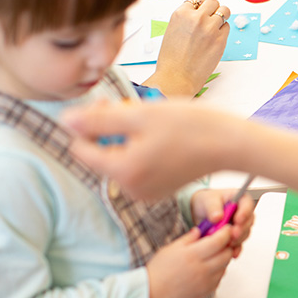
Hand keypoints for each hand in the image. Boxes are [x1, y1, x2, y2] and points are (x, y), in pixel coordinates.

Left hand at [64, 100, 237, 199]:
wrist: (232, 144)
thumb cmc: (192, 126)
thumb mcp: (142, 115)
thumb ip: (100, 119)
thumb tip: (65, 121)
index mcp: (122, 171)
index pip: (81, 148)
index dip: (91, 122)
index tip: (114, 105)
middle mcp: (130, 189)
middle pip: (101, 154)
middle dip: (111, 130)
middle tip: (136, 108)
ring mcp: (145, 192)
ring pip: (120, 159)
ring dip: (128, 139)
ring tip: (154, 122)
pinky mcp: (159, 190)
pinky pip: (138, 168)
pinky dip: (144, 150)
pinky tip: (165, 137)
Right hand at [144, 0, 229, 97]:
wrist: (177, 77)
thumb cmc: (172, 58)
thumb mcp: (173, 31)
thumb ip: (186, 20)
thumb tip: (198, 12)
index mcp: (181, 14)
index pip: (195, 0)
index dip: (198, 8)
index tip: (199, 13)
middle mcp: (197, 18)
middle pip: (213, 2)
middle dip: (212, 8)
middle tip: (210, 17)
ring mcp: (210, 28)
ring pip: (224, 11)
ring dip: (221, 17)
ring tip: (215, 27)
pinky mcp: (221, 39)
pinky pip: (227, 27)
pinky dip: (222, 31)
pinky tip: (215, 39)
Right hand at [147, 227, 232, 297]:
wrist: (150, 294)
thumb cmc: (158, 269)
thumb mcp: (172, 247)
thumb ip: (190, 238)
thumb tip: (202, 229)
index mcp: (193, 255)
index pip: (220, 241)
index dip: (226, 232)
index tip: (226, 227)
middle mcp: (202, 269)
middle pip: (227, 253)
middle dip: (227, 244)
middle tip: (221, 240)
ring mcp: (205, 282)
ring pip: (225, 266)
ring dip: (223, 258)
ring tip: (213, 254)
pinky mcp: (205, 292)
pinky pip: (219, 278)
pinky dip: (218, 271)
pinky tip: (208, 267)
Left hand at [191, 189, 254, 258]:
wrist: (199, 211)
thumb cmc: (207, 201)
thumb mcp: (208, 200)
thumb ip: (213, 207)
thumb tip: (218, 217)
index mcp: (239, 199)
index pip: (248, 204)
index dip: (245, 212)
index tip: (238, 220)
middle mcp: (242, 212)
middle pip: (248, 221)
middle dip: (242, 229)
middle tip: (233, 234)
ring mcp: (239, 225)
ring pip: (244, 233)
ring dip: (238, 239)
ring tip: (228, 243)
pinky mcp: (234, 236)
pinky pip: (238, 243)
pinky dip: (235, 248)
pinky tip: (231, 252)